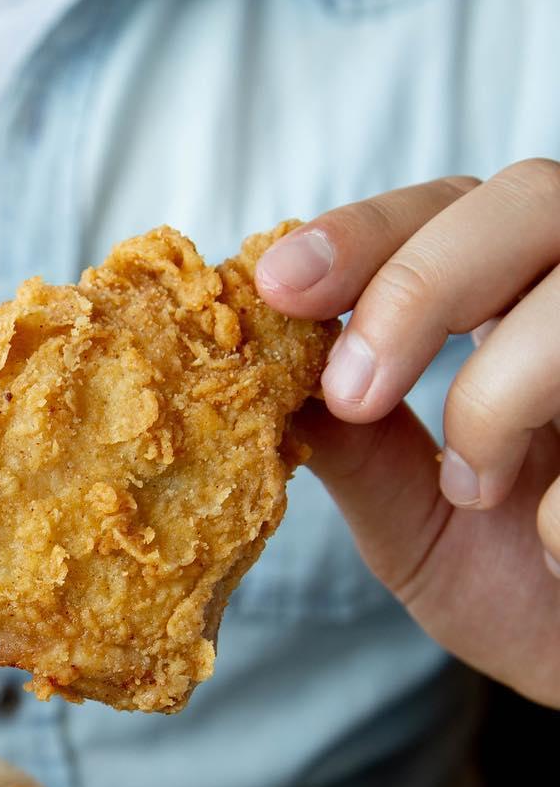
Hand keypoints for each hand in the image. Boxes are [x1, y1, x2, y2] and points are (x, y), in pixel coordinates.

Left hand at [255, 161, 559, 706]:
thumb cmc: (517, 589)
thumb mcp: (413, 521)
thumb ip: (355, 447)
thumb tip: (258, 380)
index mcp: (520, 303)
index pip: (446, 210)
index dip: (364, 232)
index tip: (280, 285)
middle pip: (528, 197)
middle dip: (419, 286)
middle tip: (354, 391)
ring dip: (500, 392)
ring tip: (477, 491)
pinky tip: (559, 551)